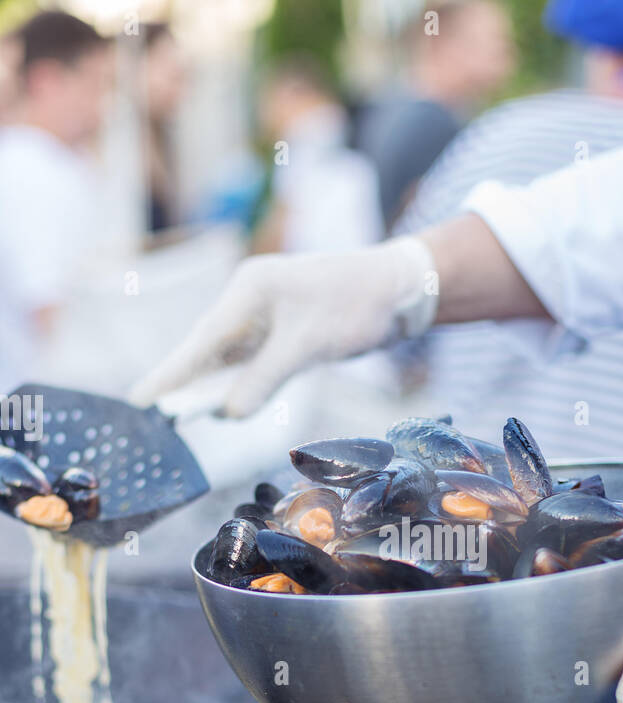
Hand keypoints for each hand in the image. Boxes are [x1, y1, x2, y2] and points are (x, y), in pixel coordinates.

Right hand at [131, 237, 436, 417]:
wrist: (400, 288)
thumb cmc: (355, 306)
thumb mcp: (307, 345)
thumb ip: (264, 379)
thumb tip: (228, 413)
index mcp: (249, 290)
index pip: (201, 340)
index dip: (171, 374)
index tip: (142, 399)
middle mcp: (250, 299)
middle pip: (207, 348)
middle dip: (182, 381)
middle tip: (151, 413)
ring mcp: (267, 314)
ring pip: (228, 357)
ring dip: (209, 385)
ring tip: (177, 414)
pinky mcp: (285, 330)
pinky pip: (250, 361)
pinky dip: (238, 382)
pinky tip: (223, 403)